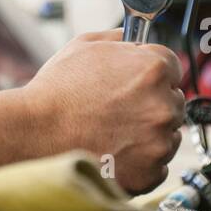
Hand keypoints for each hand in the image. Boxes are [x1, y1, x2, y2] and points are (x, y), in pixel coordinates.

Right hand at [23, 29, 184, 193]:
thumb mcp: (85, 45)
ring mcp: (159, 141)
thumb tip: (134, 40)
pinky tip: (115, 151)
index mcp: (153, 69)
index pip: (172, 65)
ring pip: (169, 133)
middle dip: (152, 102)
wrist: (37, 133)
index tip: (137, 80)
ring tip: (113, 131)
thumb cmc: (57, 91)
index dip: (152, 71)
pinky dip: (142, 161)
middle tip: (119, 108)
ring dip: (150, 132)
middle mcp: (163, 105)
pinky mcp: (151, 172)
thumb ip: (120, 38)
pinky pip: (158, 164)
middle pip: (173, 100)